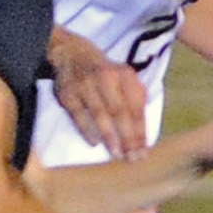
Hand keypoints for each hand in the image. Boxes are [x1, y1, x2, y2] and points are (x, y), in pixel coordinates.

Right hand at [49, 28, 148, 158]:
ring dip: (109, 136)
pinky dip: (86, 129)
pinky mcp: (68, 92)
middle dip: (127, 137)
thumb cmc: (106, 75)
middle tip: (132, 158)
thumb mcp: (125, 79)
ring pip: (99, 113)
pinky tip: (94, 143)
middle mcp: (106, 77)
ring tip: (117, 154)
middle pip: (119, 111)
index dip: (140, 130)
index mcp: (125, 75)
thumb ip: (136, 101)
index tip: (144, 152)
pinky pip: (78, 114)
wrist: (72, 53)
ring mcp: (85, 84)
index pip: (135, 106)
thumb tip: (143, 134)